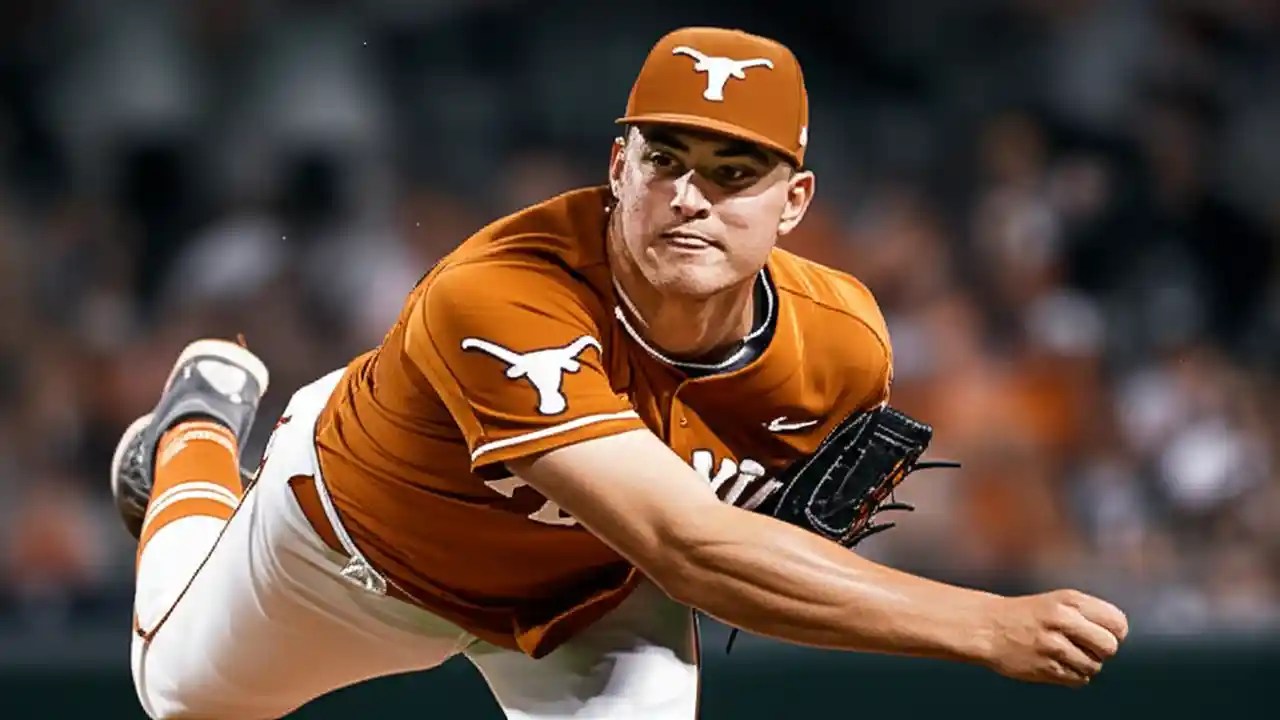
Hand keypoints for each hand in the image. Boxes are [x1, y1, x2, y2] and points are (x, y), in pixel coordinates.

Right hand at [979, 589, 1128, 687]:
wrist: (988, 627)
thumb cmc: (1027, 614)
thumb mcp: (1058, 601)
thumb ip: (1088, 613)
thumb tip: (1118, 635)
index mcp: (1070, 600)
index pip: (1117, 623)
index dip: (1114, 632)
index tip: (1102, 634)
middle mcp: (1063, 620)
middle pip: (1110, 647)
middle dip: (1102, 651)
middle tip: (1086, 647)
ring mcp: (1053, 645)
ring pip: (1095, 666)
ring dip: (1086, 665)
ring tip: (1067, 656)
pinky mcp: (1045, 667)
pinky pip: (1078, 680)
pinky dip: (1073, 676)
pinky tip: (1058, 664)